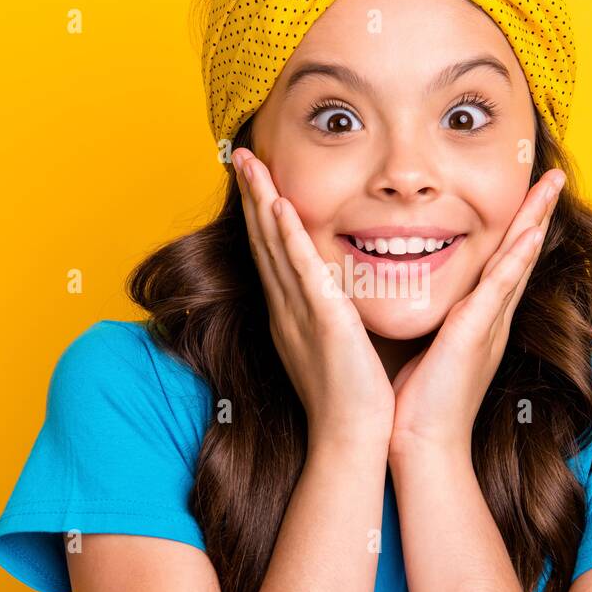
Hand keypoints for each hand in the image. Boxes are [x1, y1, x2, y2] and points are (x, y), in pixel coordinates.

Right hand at [232, 146, 394, 445]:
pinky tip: (280, 206)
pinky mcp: (321, 320)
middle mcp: (286, 308)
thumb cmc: (352, 400)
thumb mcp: (337, 347)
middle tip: (240, 154)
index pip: (273, 252)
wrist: (351, 437)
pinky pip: (300, 269)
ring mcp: (298, 312)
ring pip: (273, 245)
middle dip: (252, 195)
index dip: (262, 214)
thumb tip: (339, 299)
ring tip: (249, 162)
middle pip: (263, 239)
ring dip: (261, 201)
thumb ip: (333, 318)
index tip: (256, 179)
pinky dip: (287, 236)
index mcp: (292, 314)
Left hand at [388, 166, 565, 460]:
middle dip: (536, 212)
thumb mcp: (426, 348)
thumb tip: (418, 303)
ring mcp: (488, 325)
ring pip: (516, 261)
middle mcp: (491, 319)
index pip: (501, 263)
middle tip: (554, 174)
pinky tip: (529, 233)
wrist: (420, 444)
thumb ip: (431, 323)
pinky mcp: (474, 336)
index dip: (516, 227)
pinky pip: (499, 290)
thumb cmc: (417, 403)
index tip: (525, 194)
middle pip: (519, 253)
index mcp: (478, 320)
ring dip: (535, 220)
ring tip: (551, 185)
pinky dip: (516, 260)